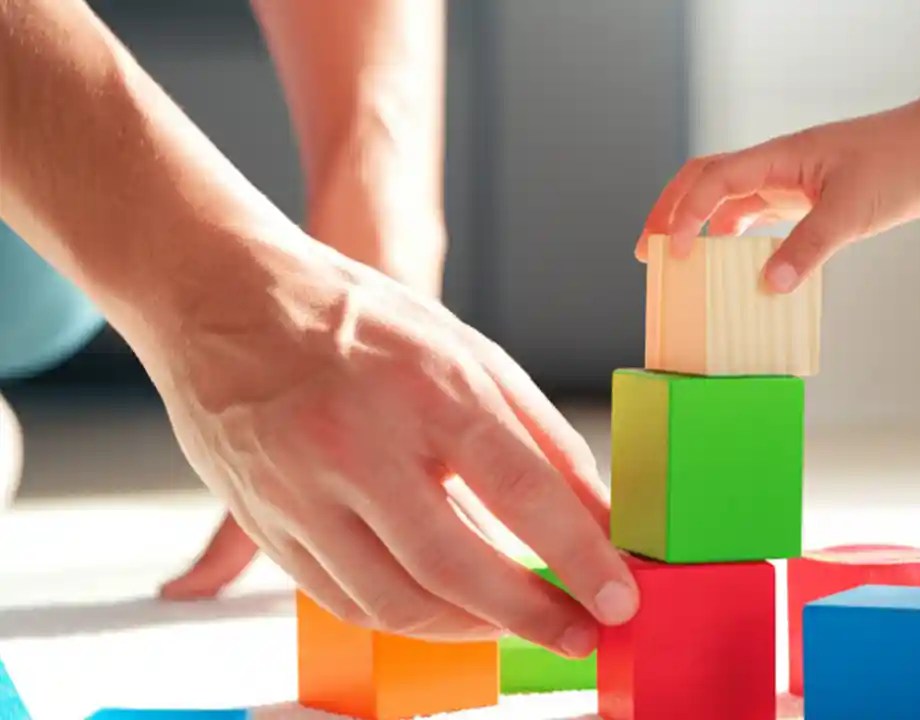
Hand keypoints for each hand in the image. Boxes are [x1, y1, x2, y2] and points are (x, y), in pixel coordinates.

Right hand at [153, 242, 636, 653]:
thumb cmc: (360, 322)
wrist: (226, 299)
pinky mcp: (267, 523)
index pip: (522, 490)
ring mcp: (302, 489)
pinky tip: (446, 609)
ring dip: (469, 627)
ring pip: (395, 601)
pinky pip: (344, 600)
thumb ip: (539, 435)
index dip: (579, 556)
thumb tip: (598, 517)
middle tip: (577, 635)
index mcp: (426, 387)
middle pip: (455, 565)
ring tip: (513, 621)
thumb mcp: (467, 352)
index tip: (619, 599)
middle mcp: (359, 442)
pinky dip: (406, 618)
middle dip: (529, 615)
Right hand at [639, 106, 919, 292]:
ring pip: (724, 198)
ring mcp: (787, 181)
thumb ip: (809, 248)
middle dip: (671, 212)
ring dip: (695, 224)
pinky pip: (753, 215)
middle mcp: (775, 166)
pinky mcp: (802, 198)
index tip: (676, 252)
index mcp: (780, 157)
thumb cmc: (899, 166)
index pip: (716, 179)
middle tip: (648, 250)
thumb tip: (768, 286)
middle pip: (704, 180)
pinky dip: (731, 235)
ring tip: (676, 259)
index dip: (688, 213)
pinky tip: (726, 260)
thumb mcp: (853, 211)